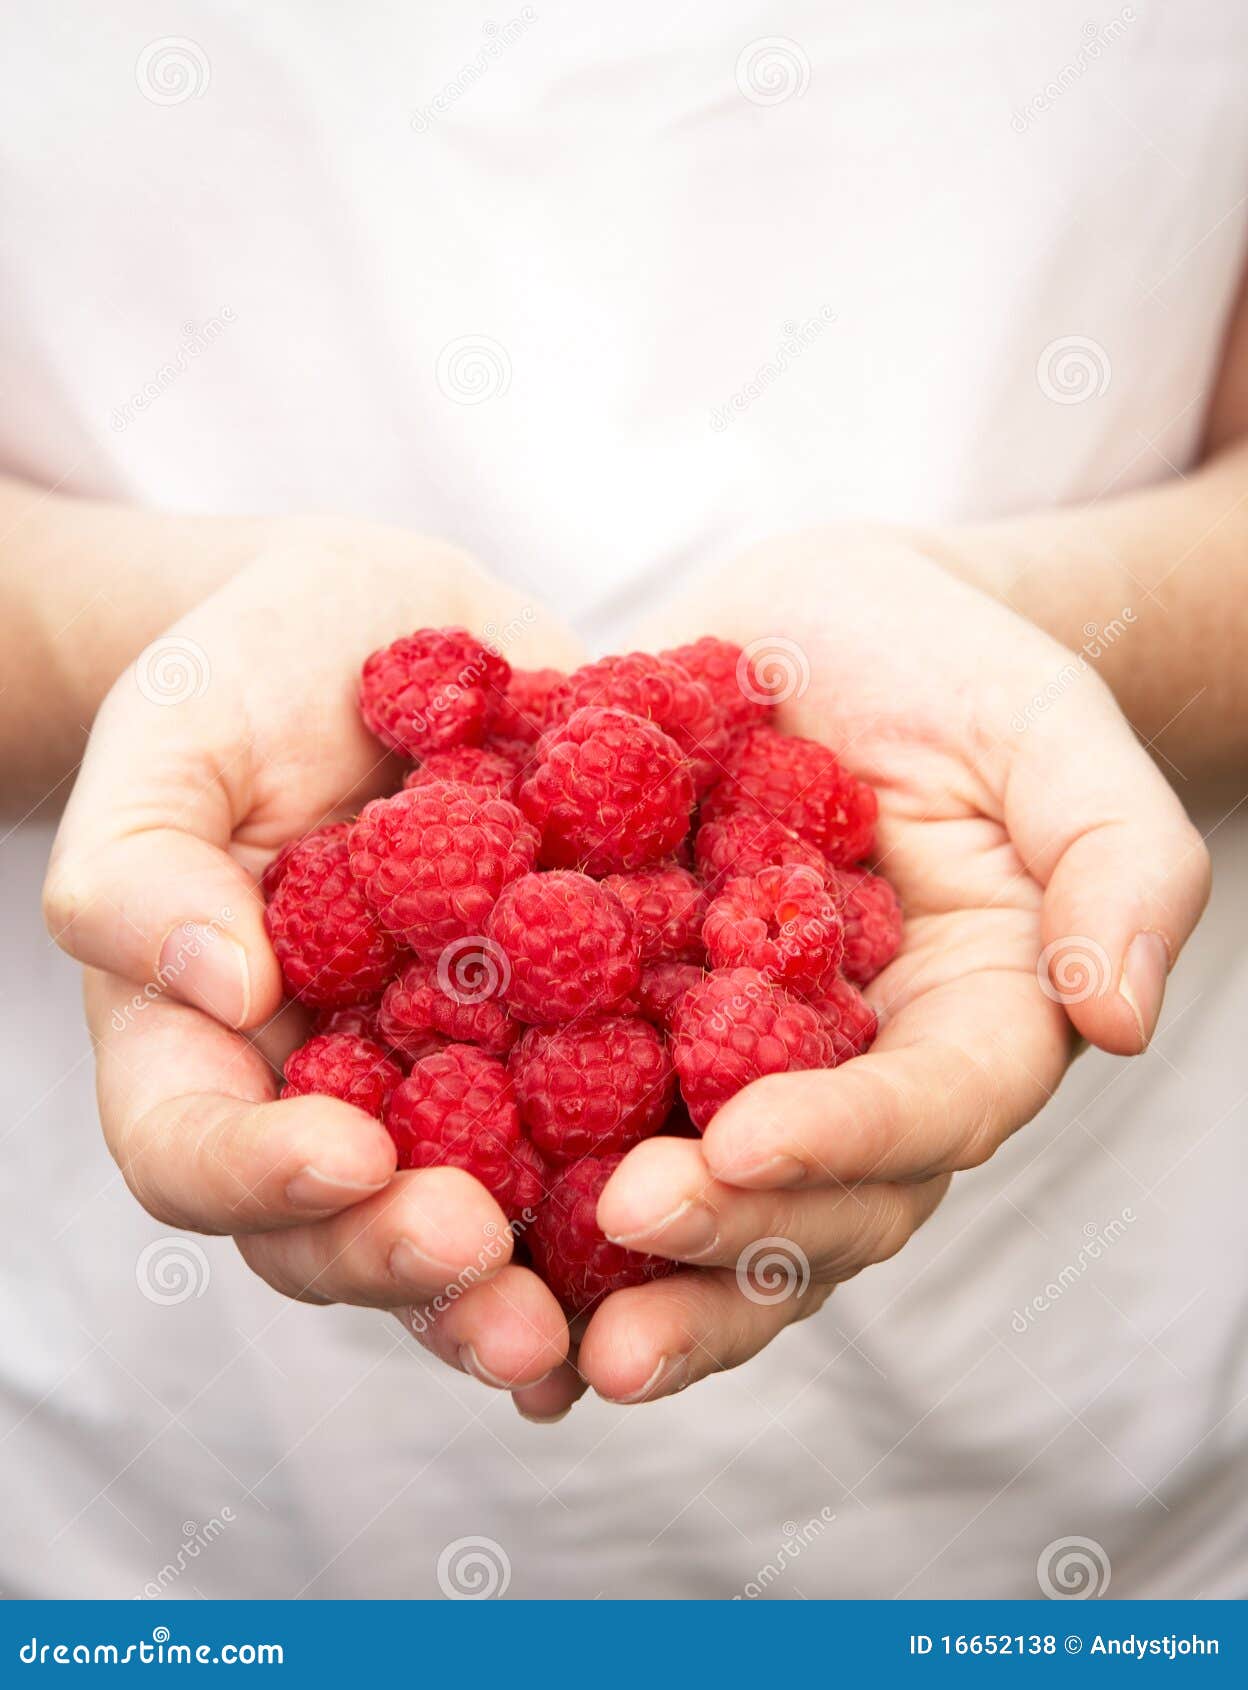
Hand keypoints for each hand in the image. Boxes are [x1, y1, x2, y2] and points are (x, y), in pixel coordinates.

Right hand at [45, 515, 582, 1404]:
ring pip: (490, 1215)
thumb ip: (144, 862)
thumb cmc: (248, 677)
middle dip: (415, 1265)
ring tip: (607, 1312)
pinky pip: (619, 1118)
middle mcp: (338, 1094)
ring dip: (547, 1276)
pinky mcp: (577, 1036)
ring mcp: (461, 1078)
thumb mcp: (170, 736)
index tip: (348, 1158)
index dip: (260, 1180)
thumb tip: (220, 992)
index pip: (196, 1152)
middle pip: (348, 1228)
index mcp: (209, 1047)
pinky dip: (668, 1163)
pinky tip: (734, 1186)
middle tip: (489, 1269)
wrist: (391, 635)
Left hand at [561, 526, 1210, 1408]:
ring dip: (615, 1272)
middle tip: (623, 1236)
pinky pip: (573, 1119)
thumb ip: (1119, 862)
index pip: (924, 1116)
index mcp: (962, 1032)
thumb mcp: (1055, 735)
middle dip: (719, 1238)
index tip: (745, 1141)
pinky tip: (433, 1225)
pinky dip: (518, 1183)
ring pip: (690, 1202)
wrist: (820, 634)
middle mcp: (845, 1083)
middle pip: (806, 1208)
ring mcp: (730, 1069)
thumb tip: (1125, 1018)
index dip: (842, 1140)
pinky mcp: (626, 1030)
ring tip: (524, 1320)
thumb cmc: (956, 674)